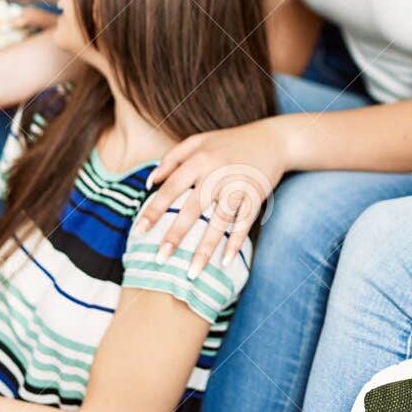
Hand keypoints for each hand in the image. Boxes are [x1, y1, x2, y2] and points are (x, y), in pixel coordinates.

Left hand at [135, 122, 285, 276]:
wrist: (273, 139)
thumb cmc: (230, 142)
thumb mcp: (199, 141)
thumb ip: (172, 158)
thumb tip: (149, 182)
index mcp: (199, 159)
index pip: (171, 188)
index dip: (154, 210)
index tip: (138, 231)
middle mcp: (217, 173)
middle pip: (193, 208)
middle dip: (176, 235)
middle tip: (160, 259)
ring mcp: (238, 185)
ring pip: (219, 221)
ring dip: (206, 248)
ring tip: (192, 272)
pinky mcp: (256, 196)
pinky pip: (244, 223)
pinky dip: (235, 242)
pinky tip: (224, 262)